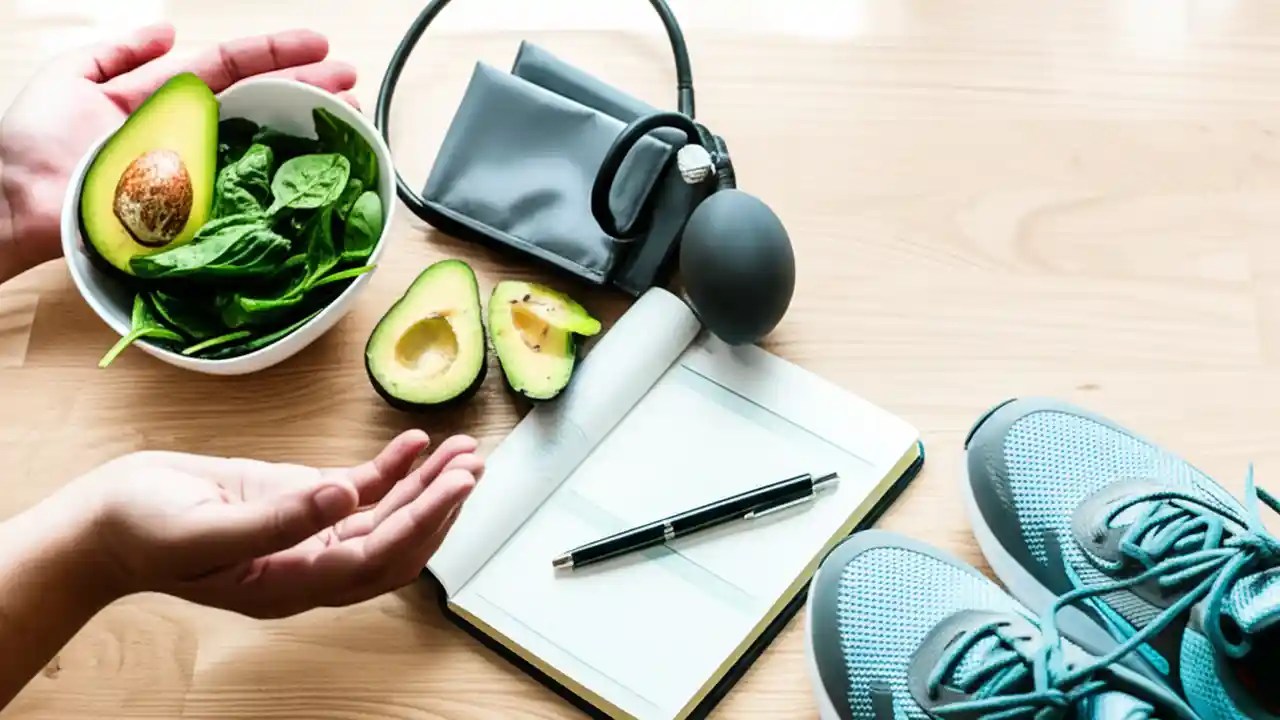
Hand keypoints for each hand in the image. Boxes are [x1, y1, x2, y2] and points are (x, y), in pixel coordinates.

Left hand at [0, 23, 359, 280]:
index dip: (275, 55)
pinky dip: (284, 189)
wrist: (15, 203)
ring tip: (350, 117)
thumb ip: (115, 51)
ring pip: (263, 148)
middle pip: (260, 107)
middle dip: (308, 91)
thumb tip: (165, 28)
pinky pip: (245, 198)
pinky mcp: (196, 214)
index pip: (231, 68)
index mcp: (164, 101)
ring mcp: (197, 176)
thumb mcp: (69, 77)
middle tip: (352, 85)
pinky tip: (316, 175)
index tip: (319, 45)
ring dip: (308, 132)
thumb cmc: (33, 143)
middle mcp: (189, 138)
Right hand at [70, 430, 480, 617]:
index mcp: (290, 585)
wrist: (107, 518)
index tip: (454, 487)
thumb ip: (277, 522)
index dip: (420, 523)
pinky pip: (359, 488)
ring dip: (426, 485)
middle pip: (394, 542)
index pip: (375, 559)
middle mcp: (310, 564)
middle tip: (473, 466)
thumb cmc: (142, 532)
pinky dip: (392, 468)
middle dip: (439, 506)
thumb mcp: (204, 533)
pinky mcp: (300, 500)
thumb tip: (344, 496)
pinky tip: (416, 443)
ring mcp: (309, 531)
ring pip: (385, 515)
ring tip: (463, 451)